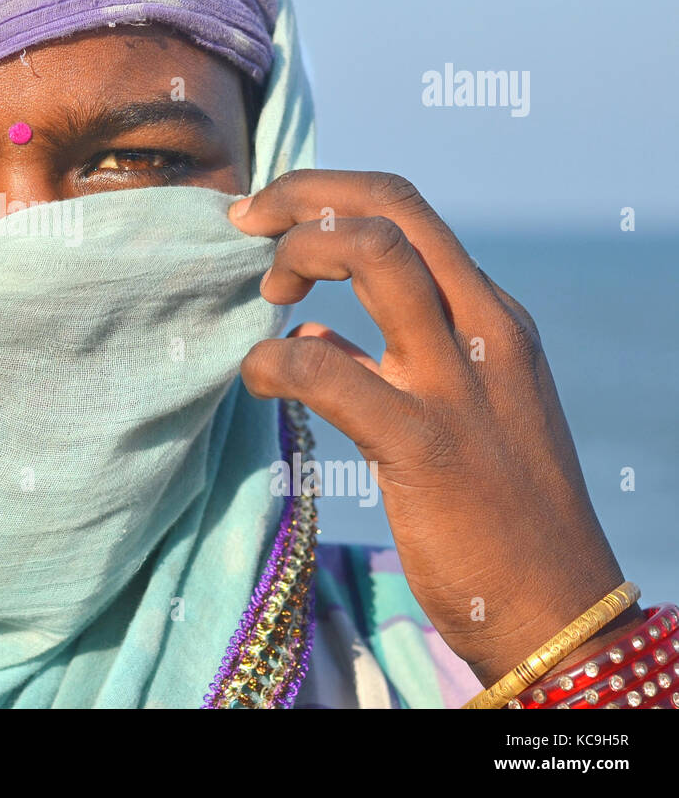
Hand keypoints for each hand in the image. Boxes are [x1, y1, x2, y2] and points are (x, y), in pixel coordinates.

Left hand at [231, 170, 639, 685]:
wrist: (555, 608)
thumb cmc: (492, 510)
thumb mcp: (455, 408)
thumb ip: (385, 357)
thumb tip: (311, 333)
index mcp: (491, 314)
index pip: (406, 207)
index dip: (325, 190)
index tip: (267, 216)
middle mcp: (485, 328)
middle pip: (389, 207)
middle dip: (302, 194)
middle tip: (244, 226)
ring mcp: (459, 382)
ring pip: (376, 253)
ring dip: (299, 253)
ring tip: (266, 298)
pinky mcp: (426, 444)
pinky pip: (329, 369)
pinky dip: (276, 361)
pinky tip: (258, 379)